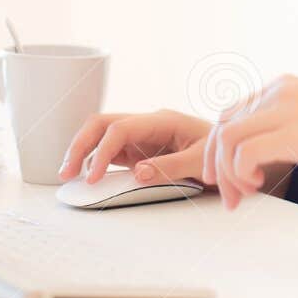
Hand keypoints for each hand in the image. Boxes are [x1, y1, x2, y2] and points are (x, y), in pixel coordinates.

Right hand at [59, 109, 212, 186]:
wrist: (231, 152)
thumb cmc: (220, 152)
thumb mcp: (202, 161)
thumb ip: (171, 167)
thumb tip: (138, 173)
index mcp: (162, 120)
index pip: (120, 128)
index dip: (102, 151)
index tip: (92, 177)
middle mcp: (147, 125)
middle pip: (102, 124)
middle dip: (81, 144)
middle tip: (66, 172)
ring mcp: (141, 137)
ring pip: (101, 136)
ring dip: (83, 151)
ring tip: (67, 174)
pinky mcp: (139, 151)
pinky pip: (110, 151)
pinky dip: (94, 161)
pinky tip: (84, 175)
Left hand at [205, 74, 297, 210]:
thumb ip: (286, 126)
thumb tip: (259, 152)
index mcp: (283, 86)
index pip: (231, 113)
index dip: (221, 148)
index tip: (228, 178)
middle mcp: (278, 91)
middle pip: (221, 126)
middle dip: (216, 164)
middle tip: (228, 196)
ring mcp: (284, 110)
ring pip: (226, 140)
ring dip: (227, 174)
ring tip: (244, 196)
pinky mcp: (292, 133)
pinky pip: (242, 154)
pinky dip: (240, 174)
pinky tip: (257, 186)